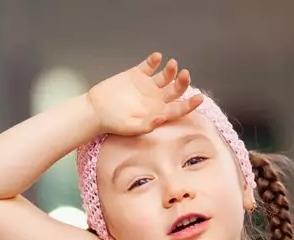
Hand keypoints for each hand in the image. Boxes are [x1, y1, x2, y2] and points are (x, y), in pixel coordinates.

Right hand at [86, 52, 202, 135]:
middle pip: (176, 90)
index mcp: (158, 112)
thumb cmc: (112, 123)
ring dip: (171, 70)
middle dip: (183, 82)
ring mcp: (147, 85)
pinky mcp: (136, 74)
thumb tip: (162, 117)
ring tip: (172, 64)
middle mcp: (156, 99)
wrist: (94, 110)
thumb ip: (147, 124)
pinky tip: (157, 57)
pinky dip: (154, 60)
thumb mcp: (129, 127)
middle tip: (185, 74)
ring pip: (166, 76)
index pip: (179, 109)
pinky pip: (149, 65)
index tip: (199, 98)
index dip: (190, 104)